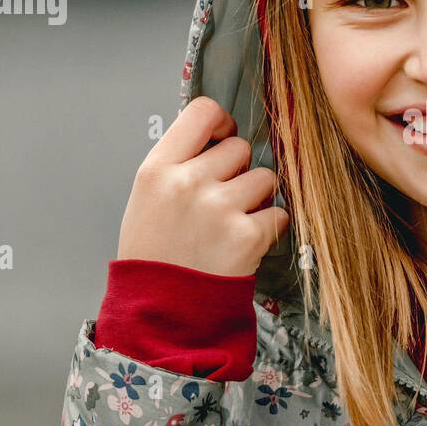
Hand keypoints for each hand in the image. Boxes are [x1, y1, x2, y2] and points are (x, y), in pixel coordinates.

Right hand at [116, 96, 288, 276]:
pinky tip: (246, 244)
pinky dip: (269, 228)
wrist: (160, 313)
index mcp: (156, 170)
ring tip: (233, 224)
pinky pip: (278, 213)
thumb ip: (179, 165)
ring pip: (265, 178)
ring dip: (258, 199)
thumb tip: (218, 140)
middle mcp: (187, 183)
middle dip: (240, 171)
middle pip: (240, 147)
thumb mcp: (147, 201)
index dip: (221, 123)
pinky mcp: (246, 235)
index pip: (202, 112)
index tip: (222, 140)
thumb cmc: (155, 258)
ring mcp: (218, 208)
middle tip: (224, 200)